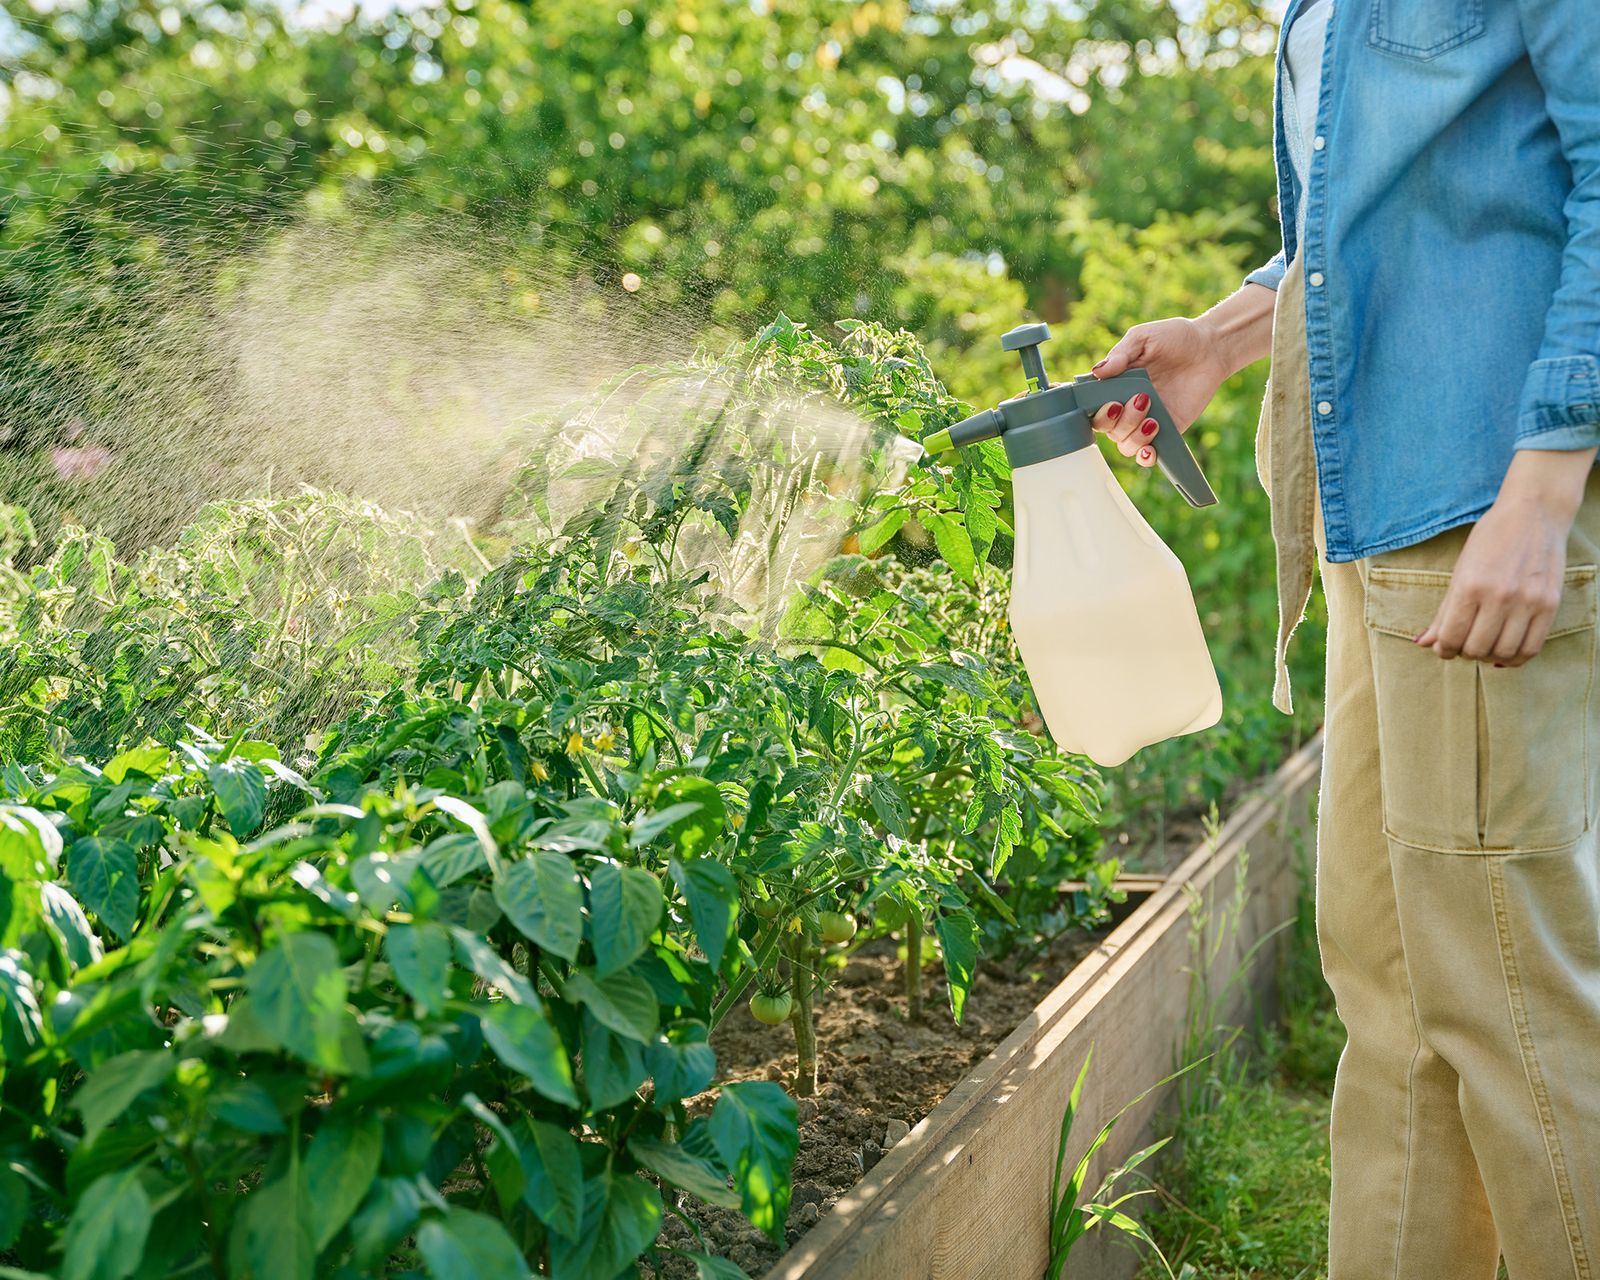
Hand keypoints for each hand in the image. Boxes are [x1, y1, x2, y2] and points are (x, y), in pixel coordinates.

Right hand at [1088, 317, 1232, 468]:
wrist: (1210, 347)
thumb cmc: (1174, 337)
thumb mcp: (1142, 337)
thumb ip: (1120, 354)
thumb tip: (1097, 372)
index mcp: (1114, 385)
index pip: (1093, 408)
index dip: (1096, 411)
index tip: (1112, 402)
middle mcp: (1126, 406)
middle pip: (1108, 429)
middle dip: (1120, 420)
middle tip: (1141, 399)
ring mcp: (1145, 420)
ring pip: (1125, 444)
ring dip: (1135, 435)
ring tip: (1153, 416)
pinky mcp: (1167, 429)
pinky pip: (1148, 453)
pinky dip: (1145, 457)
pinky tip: (1151, 448)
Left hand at [1416, 449, 1594, 665]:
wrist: (1534, 514)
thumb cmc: (1490, 540)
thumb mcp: (1460, 571)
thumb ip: (1443, 611)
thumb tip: (1422, 643)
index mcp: (1470, 586)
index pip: (1451, 637)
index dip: (1443, 649)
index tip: (1443, 647)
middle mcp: (1500, 596)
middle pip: (1476, 649)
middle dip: (1464, 653)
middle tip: (1464, 644)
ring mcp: (1528, 602)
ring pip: (1504, 653)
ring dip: (1489, 657)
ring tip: (1484, 646)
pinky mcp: (1550, 605)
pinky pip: (1531, 648)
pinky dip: (1515, 658)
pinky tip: (1504, 650)